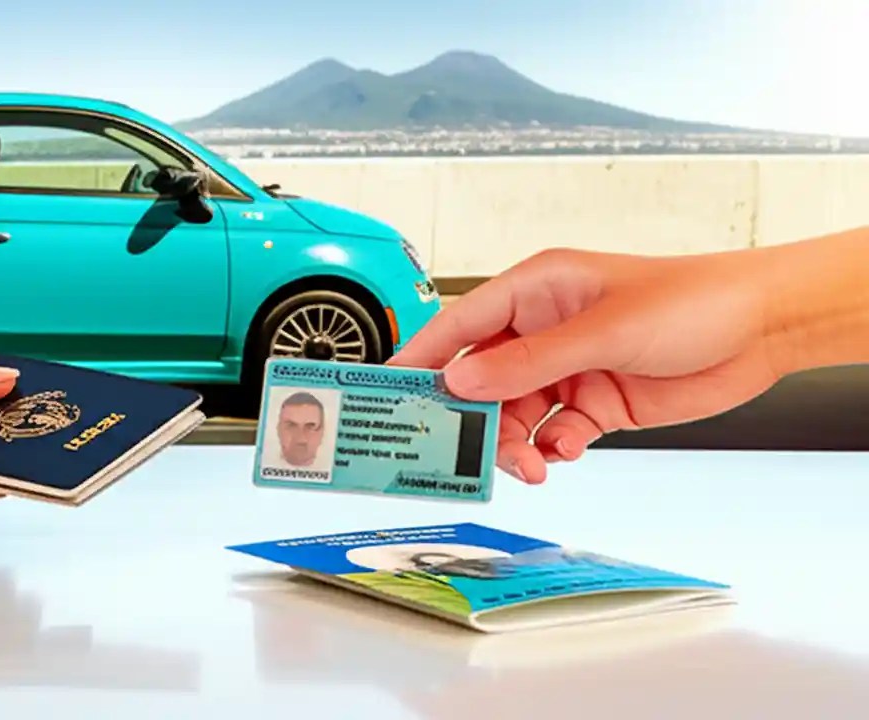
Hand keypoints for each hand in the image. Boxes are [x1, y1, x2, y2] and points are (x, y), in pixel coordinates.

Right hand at [389, 248, 783, 483]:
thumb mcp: (601, 330)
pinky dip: (552, 449)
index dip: (420, 358)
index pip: (458, 325)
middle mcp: (542, 329)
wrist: (763, 329)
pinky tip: (564, 453)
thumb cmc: (690, 301)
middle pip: (481, 381)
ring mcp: (567, 367)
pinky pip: (553, 433)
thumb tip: (460, 383)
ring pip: (515, 415)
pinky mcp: (595, 402)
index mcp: (534, 290)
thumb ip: (527, 361)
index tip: (387, 390)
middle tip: (456, 452)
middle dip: (471, 418)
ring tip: (530, 465)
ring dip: (515, 443)